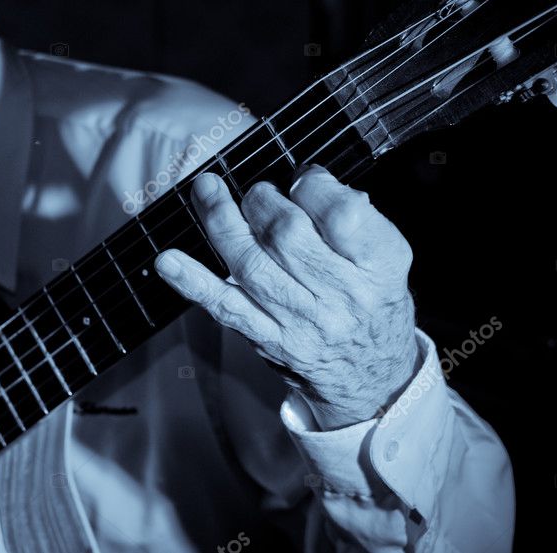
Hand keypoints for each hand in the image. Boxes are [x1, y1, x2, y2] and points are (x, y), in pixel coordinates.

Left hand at [155, 165, 419, 429]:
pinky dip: (193, 282)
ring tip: (207, 191)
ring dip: (220, 222)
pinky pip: (226, 307)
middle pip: (288, 236)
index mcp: (379, 268)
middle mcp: (343, 297)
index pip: (342, 215)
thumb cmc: (373, 303)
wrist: (372, 377)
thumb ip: (354, 218)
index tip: (303, 179)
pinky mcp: (269, 340)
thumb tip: (308, 181)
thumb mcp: (387, 259)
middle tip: (257, 194)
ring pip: (251, 264)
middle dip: (261, 202)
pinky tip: (169, 262)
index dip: (313, 187)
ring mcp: (302, 323)